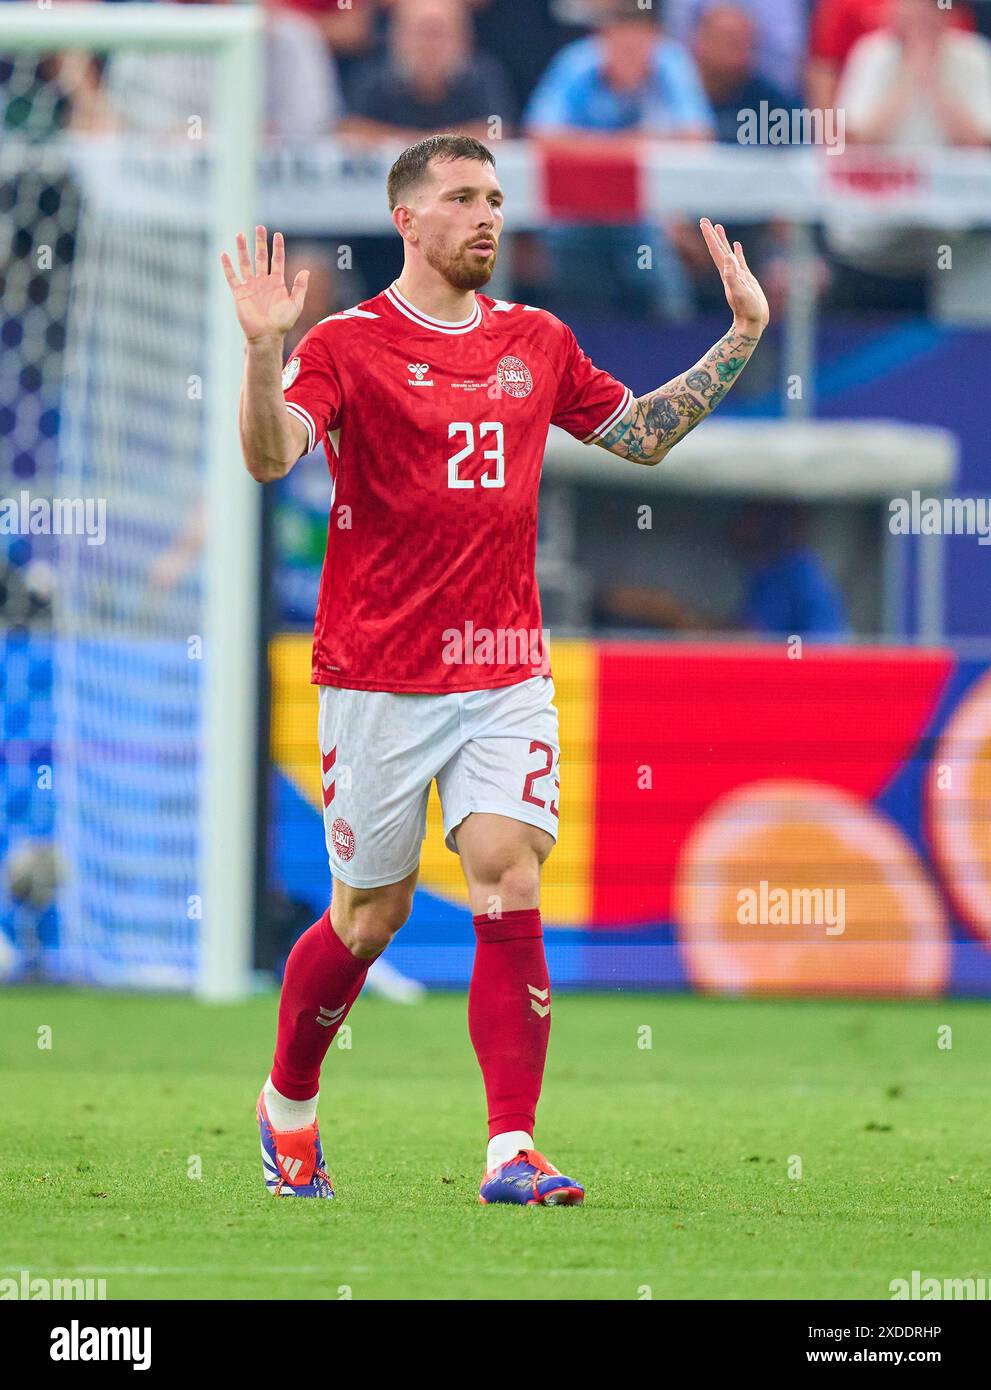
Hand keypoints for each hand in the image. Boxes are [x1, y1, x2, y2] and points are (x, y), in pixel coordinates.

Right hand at [221, 226, 308, 342]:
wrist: (266, 336)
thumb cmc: (282, 323)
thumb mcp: (296, 305)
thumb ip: (300, 288)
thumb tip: (306, 270)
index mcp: (277, 283)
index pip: (277, 260)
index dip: (278, 247)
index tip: (277, 234)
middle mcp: (263, 282)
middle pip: (261, 257)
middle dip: (260, 242)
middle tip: (259, 228)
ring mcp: (251, 286)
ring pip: (245, 263)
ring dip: (242, 249)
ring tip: (240, 234)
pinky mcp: (239, 293)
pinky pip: (232, 277)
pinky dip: (227, 266)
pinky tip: (224, 254)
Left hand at [700, 219, 769, 335]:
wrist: (752, 322)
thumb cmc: (747, 310)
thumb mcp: (740, 291)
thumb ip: (733, 276)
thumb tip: (728, 258)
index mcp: (726, 273)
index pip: (716, 250)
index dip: (710, 237)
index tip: (703, 223)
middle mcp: (729, 272)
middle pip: (719, 249)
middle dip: (712, 234)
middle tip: (705, 220)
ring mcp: (737, 275)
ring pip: (728, 253)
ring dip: (723, 240)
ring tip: (719, 227)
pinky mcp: (746, 278)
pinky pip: (740, 261)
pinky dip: (737, 252)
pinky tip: (736, 245)